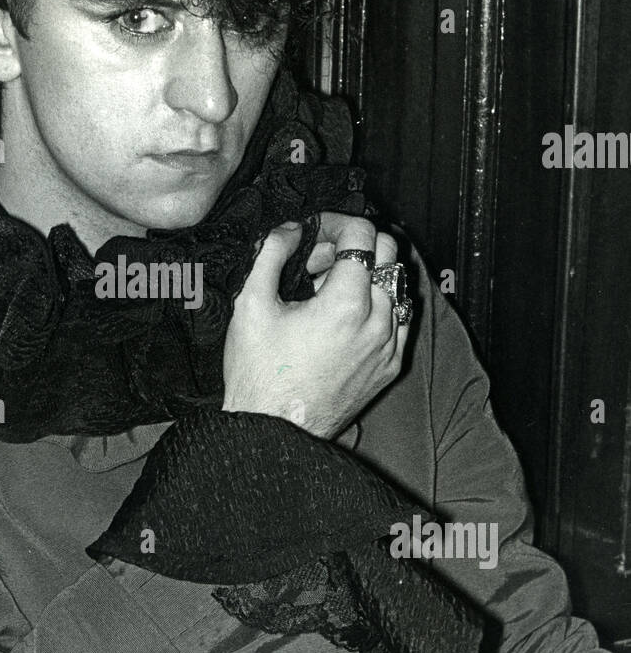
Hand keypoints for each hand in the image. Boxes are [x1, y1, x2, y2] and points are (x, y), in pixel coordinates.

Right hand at [221, 212, 409, 439]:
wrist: (274, 431)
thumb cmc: (258, 374)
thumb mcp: (251, 304)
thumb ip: (272, 253)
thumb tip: (290, 229)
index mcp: (346, 303)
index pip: (361, 233)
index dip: (334, 221)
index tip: (312, 232)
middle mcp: (378, 321)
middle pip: (388, 249)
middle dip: (353, 243)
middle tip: (317, 261)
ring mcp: (390, 345)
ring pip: (397, 281)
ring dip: (367, 272)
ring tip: (328, 291)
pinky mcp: (391, 365)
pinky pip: (400, 316)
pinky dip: (379, 302)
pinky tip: (346, 315)